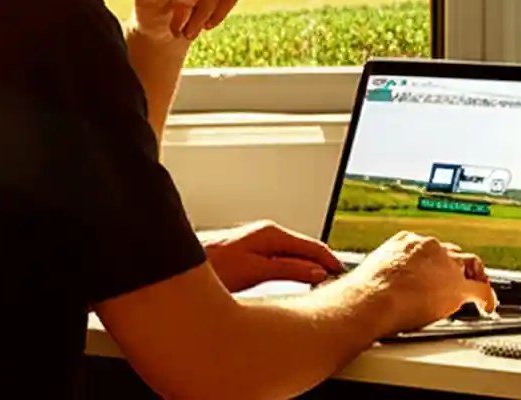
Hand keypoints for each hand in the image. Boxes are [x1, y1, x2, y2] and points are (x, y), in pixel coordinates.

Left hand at [200, 220, 345, 292]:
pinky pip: (279, 261)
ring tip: (319, 287)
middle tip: (338, 285)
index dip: (331, 261)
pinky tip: (291, 283)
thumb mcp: (254, 270)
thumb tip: (317, 272)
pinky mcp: (247, 256)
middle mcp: (264, 235)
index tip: (344, 276)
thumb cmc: (210, 266)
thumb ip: (287, 269)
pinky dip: (292, 270)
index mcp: (270, 234)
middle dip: (322, 264)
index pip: (313, 246)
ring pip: (292, 256)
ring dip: (307, 269)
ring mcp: (256, 244)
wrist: (176, 266)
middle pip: (304, 250)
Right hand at [353, 231, 496, 333]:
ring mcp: (446, 265)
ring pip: (470, 265)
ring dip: (473, 277)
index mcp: (407, 241)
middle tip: (458, 279)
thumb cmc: (367, 289)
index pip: (429, 248)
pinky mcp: (457, 287)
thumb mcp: (374, 269)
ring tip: (477, 289)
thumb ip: (387, 272)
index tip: (434, 270)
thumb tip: (381, 286)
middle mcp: (430, 247)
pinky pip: (480, 290)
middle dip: (455, 266)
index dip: (435, 261)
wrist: (373, 298)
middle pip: (452, 253)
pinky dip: (486, 298)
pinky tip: (487, 307)